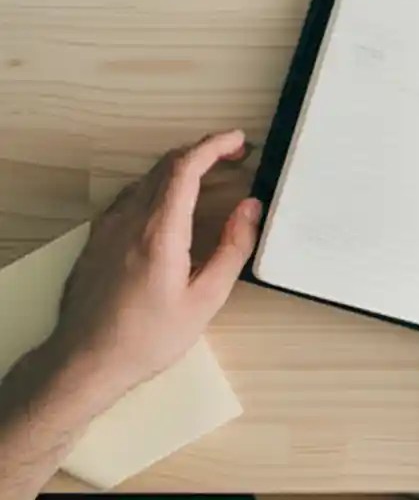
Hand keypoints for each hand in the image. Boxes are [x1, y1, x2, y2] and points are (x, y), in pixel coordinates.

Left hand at [44, 130, 262, 400]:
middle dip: (204, 151)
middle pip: (167, 165)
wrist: (85, 360)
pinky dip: (159, 186)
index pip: (186, 167)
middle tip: (235, 155)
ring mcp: (108, 227)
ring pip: (148, 178)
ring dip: (181, 168)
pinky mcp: (97, 239)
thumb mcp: (205, 300)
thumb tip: (249, 209)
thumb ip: (232, 249)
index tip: (239, 140)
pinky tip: (171, 203)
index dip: (215, 145)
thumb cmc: (146, 338)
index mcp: (160, 232)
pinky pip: (131, 196)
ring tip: (210, 177)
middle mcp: (130, 220)